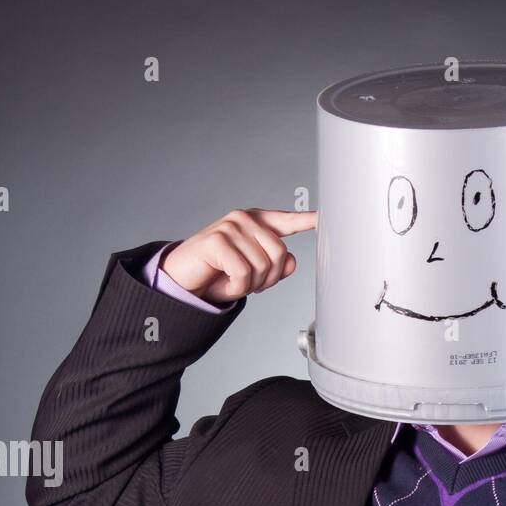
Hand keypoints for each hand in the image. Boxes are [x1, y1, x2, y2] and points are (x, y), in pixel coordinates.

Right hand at [160, 207, 317, 305]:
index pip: (286, 220)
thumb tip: (293, 262)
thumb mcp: (252, 274)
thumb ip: (275, 266)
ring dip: (250, 285)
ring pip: (263, 266)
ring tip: (232, 281)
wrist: (182, 279)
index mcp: (255, 223)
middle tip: (249, 284)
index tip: (323, 218)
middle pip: (280, 253)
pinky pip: (244, 273)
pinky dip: (237, 287)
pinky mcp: (219, 239)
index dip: (306, 220)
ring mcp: (231, 226)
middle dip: (268, 278)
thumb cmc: (216, 274)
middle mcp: (245, 219)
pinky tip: (224, 282)